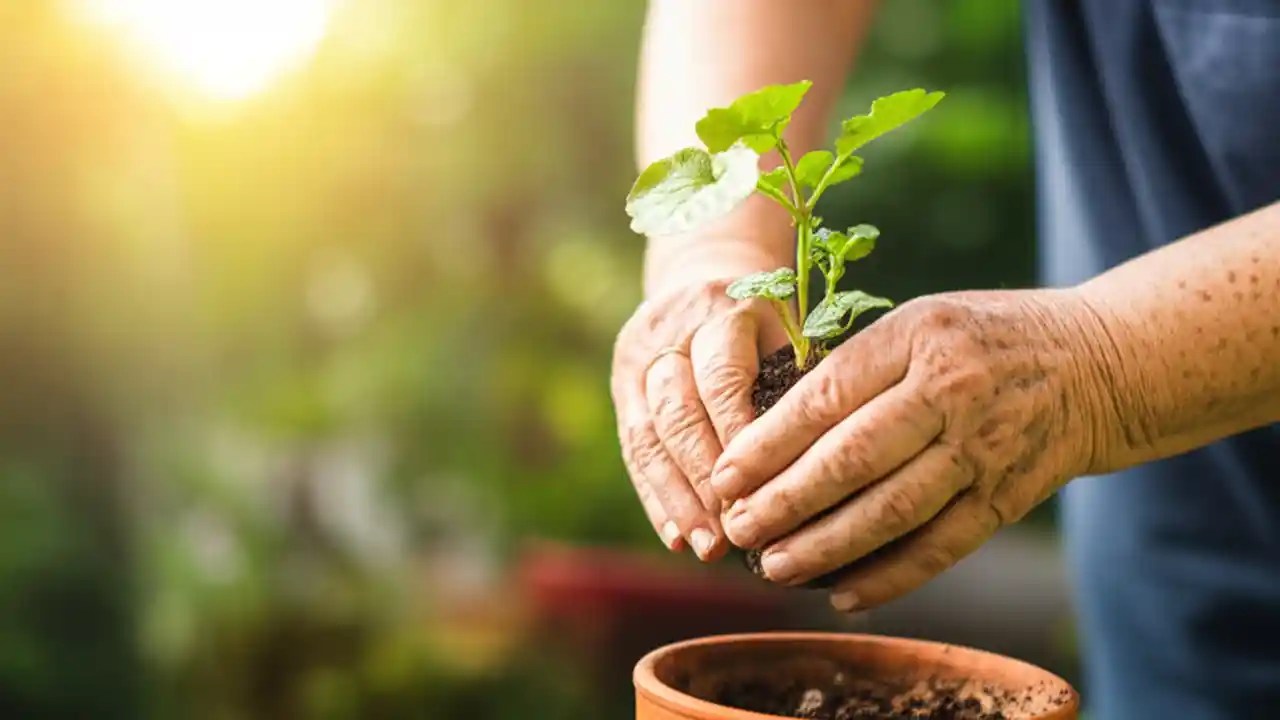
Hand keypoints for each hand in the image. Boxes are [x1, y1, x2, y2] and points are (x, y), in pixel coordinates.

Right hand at [612, 278, 786, 560]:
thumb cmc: (768, 321)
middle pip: (677, 412)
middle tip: (733, 532)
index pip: (722, 380)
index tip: (763, 492)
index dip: (738, 439)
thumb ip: (795, 384)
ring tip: (706, 547)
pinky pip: (632, 449)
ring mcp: (638, 358)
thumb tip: (816, 466)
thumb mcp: (789, 330)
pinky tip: (677, 537)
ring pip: (647, 436)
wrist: (703, 275)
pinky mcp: (621, 385)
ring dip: (677, 498)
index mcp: (722, 311)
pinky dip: (656, 497)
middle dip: (704, 478)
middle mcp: (671, 332)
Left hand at [710, 289, 1106, 608]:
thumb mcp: (921, 320)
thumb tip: (769, 431)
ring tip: (773, 567)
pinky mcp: (1008, 496)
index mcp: (917, 337)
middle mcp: (951, 391)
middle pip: (851, 458)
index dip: (767, 444)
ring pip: (892, 511)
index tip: (724, 475)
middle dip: (783, 501)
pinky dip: (890, 577)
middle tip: (736, 527)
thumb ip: (856, 365)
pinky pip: (941, 547)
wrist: (1099, 362)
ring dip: (825, 547)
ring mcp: (984, 447)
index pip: (825, 397)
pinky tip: (843, 594)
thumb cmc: (984, 338)